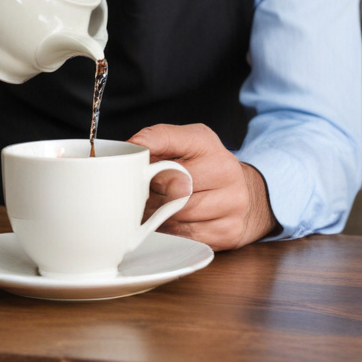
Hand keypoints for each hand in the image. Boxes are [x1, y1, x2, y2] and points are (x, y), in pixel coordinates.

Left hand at [128, 123, 277, 250]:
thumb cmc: (206, 166)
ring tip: (156, 207)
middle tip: (141, 192)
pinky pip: (185, 236)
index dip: (143, 152)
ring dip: (158, 215)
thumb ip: (157, 140)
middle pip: (168, 185)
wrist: (247, 194)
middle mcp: (224, 171)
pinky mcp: (228, 232)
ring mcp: (231, 204)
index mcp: (206, 143)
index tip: (131, 161)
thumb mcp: (186, 142)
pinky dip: (171, 231)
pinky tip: (172, 222)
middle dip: (150, 191)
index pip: (164, 140)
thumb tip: (128, 149)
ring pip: (175, 215)